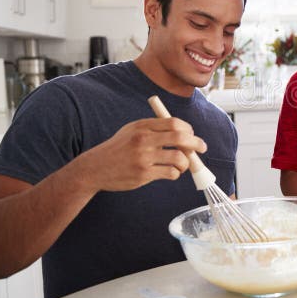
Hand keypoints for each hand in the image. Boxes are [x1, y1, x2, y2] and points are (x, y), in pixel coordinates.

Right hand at [70, 117, 206, 193]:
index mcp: (142, 126)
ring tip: (183, 165)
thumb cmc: (118, 149)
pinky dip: (176, 173)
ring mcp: (143, 157)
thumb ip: (154, 129)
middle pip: (180, 137)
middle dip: (196, 143)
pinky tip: (171, 172)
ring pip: (178, 157)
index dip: (188, 129)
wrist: (94, 168)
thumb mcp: (132, 131)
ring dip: (186, 162)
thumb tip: (184, 133)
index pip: (174, 123)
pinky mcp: (143, 174)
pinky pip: (170, 173)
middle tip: (202, 148)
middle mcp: (143, 140)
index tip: (192, 135)